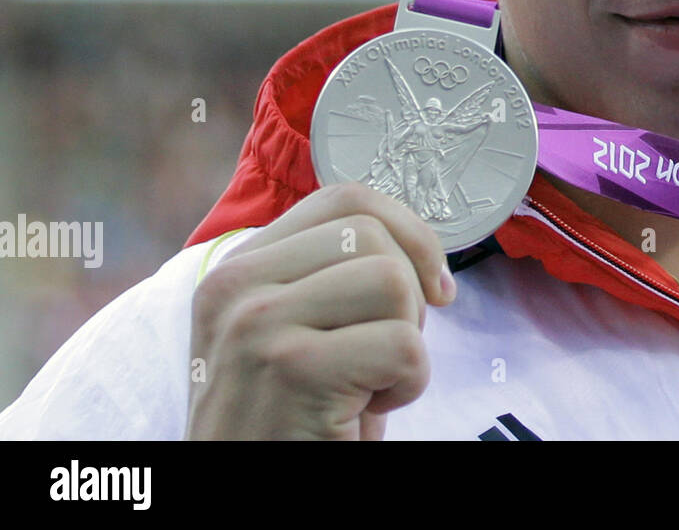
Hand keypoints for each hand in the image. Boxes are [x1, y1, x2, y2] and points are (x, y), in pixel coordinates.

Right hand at [185, 182, 454, 439]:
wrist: (245, 492)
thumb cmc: (289, 419)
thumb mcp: (292, 331)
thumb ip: (329, 274)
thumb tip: (418, 242)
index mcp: (238, 268)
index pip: (345, 199)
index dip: (408, 232)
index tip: (430, 284)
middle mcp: (236, 286)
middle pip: (373, 234)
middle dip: (408, 293)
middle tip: (381, 351)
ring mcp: (258, 324)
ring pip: (392, 281)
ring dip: (406, 340)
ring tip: (366, 381)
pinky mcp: (293, 369)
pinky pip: (404, 345)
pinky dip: (408, 384)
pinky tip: (363, 412)